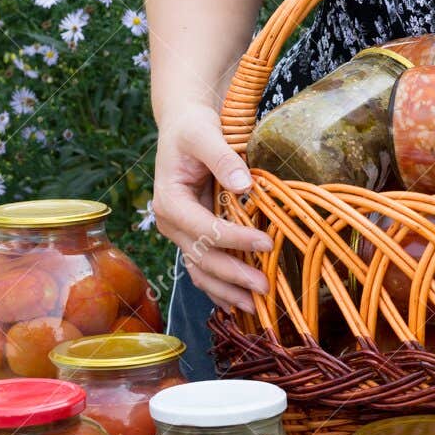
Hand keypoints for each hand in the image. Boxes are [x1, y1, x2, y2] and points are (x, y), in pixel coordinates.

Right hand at [152, 105, 272, 313]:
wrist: (184, 127)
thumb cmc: (193, 128)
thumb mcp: (205, 134)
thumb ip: (223, 158)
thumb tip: (244, 185)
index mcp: (169, 200)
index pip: (202, 227)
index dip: (233, 240)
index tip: (266, 244)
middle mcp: (170, 222)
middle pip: (201, 256)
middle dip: (232, 275)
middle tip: (264, 288)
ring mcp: (181, 232)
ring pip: (200, 269)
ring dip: (226, 290)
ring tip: (254, 307)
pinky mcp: (193, 236)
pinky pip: (205, 266)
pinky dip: (221, 286)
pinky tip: (240, 302)